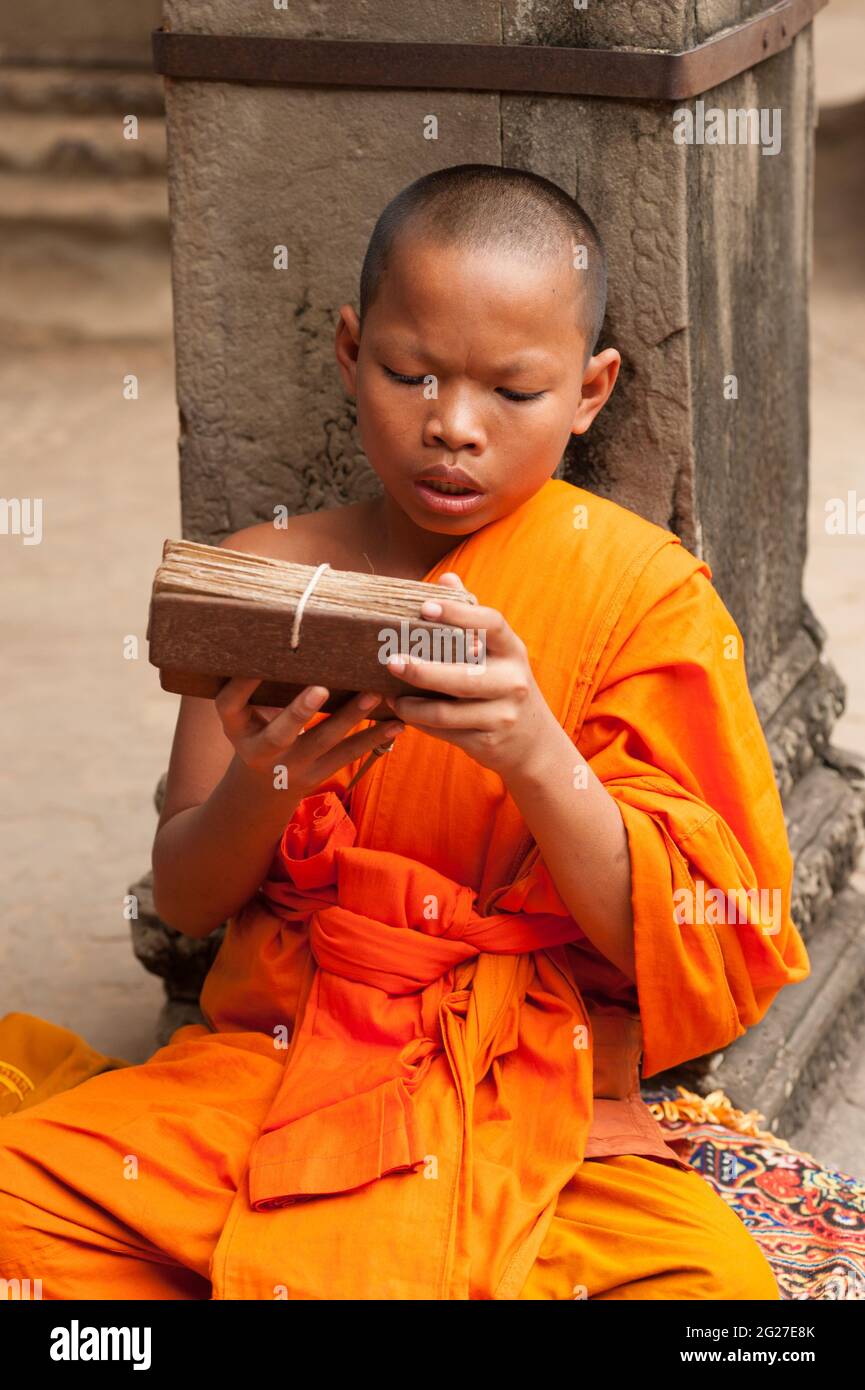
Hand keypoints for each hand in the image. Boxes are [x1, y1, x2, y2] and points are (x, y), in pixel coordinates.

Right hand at [214, 680, 403, 793]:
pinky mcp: (317, 776)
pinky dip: (373, 738)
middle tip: (321, 688)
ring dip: (351, 717)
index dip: (241, 686)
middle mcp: (260, 750)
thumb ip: (263, 684)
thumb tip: (294, 629)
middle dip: (300, 712)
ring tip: (374, 695)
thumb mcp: (247, 713)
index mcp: (236, 727)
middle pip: (280, 733)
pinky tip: (395, 723)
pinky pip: (347, 756)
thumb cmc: (259, 729)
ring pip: (323, 742)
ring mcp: (290, 767)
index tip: (256, 663)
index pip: (230, 705)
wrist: (263, 788)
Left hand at [383, 572, 556, 780]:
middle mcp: (513, 681)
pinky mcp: (487, 742)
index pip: (490, 624)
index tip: (425, 607)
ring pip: (447, 712)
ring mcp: (502, 715)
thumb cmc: (503, 686)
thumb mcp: (498, 654)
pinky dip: (419, 722)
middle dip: (423, 670)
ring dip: (412, 705)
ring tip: (388, 695)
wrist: (532, 743)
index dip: (458, 614)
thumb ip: (471, 618)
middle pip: (463, 676)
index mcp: (513, 651)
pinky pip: (445, 732)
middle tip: (391, 661)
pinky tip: (403, 712)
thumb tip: (446, 578)